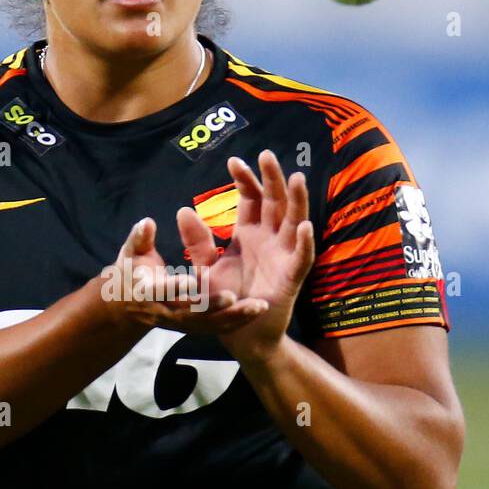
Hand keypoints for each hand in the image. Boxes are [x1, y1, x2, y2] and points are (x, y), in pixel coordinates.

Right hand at [97, 214, 269, 335]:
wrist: (128, 306)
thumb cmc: (132, 272)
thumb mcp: (131, 253)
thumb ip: (140, 238)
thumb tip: (147, 222)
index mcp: (149, 291)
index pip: (162, 290)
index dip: (174, 286)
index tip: (190, 281)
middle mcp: (166, 311)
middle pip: (190, 312)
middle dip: (212, 306)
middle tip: (234, 298)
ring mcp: (181, 322)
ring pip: (208, 324)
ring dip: (233, 318)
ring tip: (259, 307)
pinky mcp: (193, 327)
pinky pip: (217, 327)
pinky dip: (237, 321)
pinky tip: (258, 311)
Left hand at [175, 149, 314, 363]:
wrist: (243, 334)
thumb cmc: (228, 298)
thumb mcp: (206, 268)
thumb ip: (198, 242)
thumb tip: (183, 211)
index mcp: (249, 234)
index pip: (251, 198)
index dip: (245, 179)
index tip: (233, 161)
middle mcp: (269, 240)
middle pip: (275, 202)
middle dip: (272, 179)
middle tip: (266, 154)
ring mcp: (284, 256)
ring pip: (294, 222)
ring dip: (297, 201)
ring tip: (296, 178)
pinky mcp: (292, 277)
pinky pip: (302, 257)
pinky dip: (305, 242)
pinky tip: (304, 226)